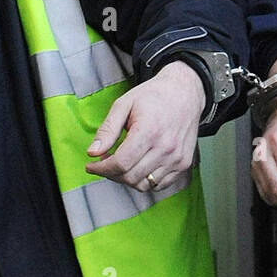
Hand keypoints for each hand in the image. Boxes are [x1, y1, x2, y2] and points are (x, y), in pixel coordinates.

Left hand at [85, 60, 204, 191]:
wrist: (185, 92)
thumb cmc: (155, 96)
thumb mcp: (124, 104)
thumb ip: (107, 130)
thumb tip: (93, 152)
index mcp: (149, 131)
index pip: (120, 164)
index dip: (101, 169)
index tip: (92, 166)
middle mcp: (166, 148)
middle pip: (130, 177)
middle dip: (111, 173)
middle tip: (106, 161)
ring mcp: (177, 158)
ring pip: (144, 185)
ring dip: (127, 178)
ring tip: (123, 162)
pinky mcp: (184, 163)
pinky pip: (159, 185)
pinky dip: (145, 180)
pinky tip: (140, 165)